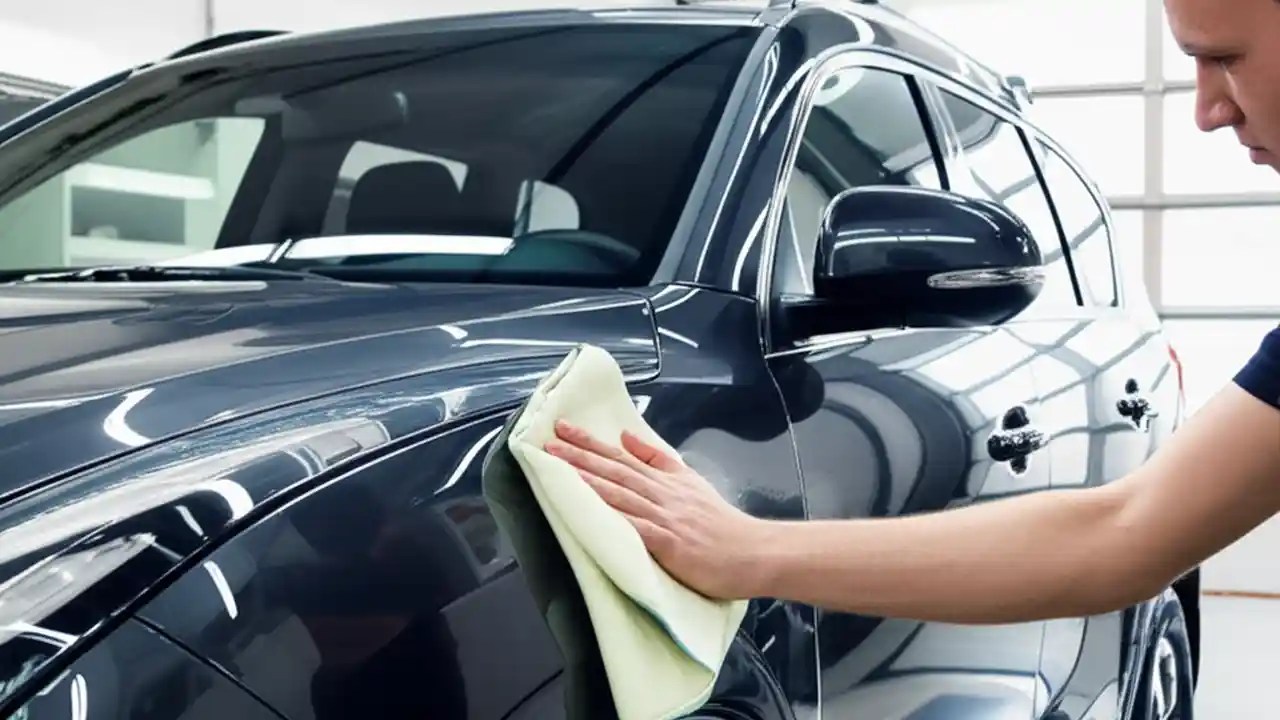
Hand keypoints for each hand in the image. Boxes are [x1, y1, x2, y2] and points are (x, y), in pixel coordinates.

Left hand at [544, 420, 769, 600]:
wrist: (752, 552)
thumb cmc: (722, 524)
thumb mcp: (691, 481)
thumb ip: (657, 460)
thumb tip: (626, 437)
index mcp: (666, 480)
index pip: (622, 456)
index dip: (592, 442)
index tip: (564, 429)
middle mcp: (662, 494)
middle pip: (616, 470)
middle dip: (581, 454)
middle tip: (550, 441)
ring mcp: (665, 517)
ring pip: (621, 493)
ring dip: (589, 479)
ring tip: (561, 467)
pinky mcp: (668, 543)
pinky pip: (635, 527)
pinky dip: (613, 516)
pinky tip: (592, 509)